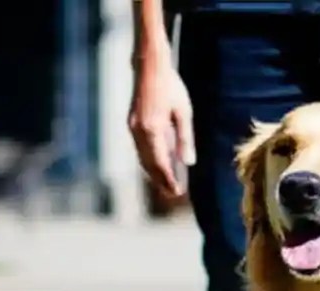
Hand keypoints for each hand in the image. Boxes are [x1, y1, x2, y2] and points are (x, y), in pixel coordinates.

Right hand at [128, 51, 195, 197]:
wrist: (149, 67)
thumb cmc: (171, 87)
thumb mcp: (183, 112)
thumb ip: (185, 138)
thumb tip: (188, 162)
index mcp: (152, 129)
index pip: (160, 163)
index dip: (168, 179)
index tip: (177, 192)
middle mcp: (139, 131)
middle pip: (149, 164)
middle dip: (161, 180)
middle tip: (174, 194)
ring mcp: (133, 127)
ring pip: (142, 157)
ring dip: (154, 172)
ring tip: (167, 183)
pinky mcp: (132, 123)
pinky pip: (140, 148)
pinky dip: (148, 160)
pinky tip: (158, 164)